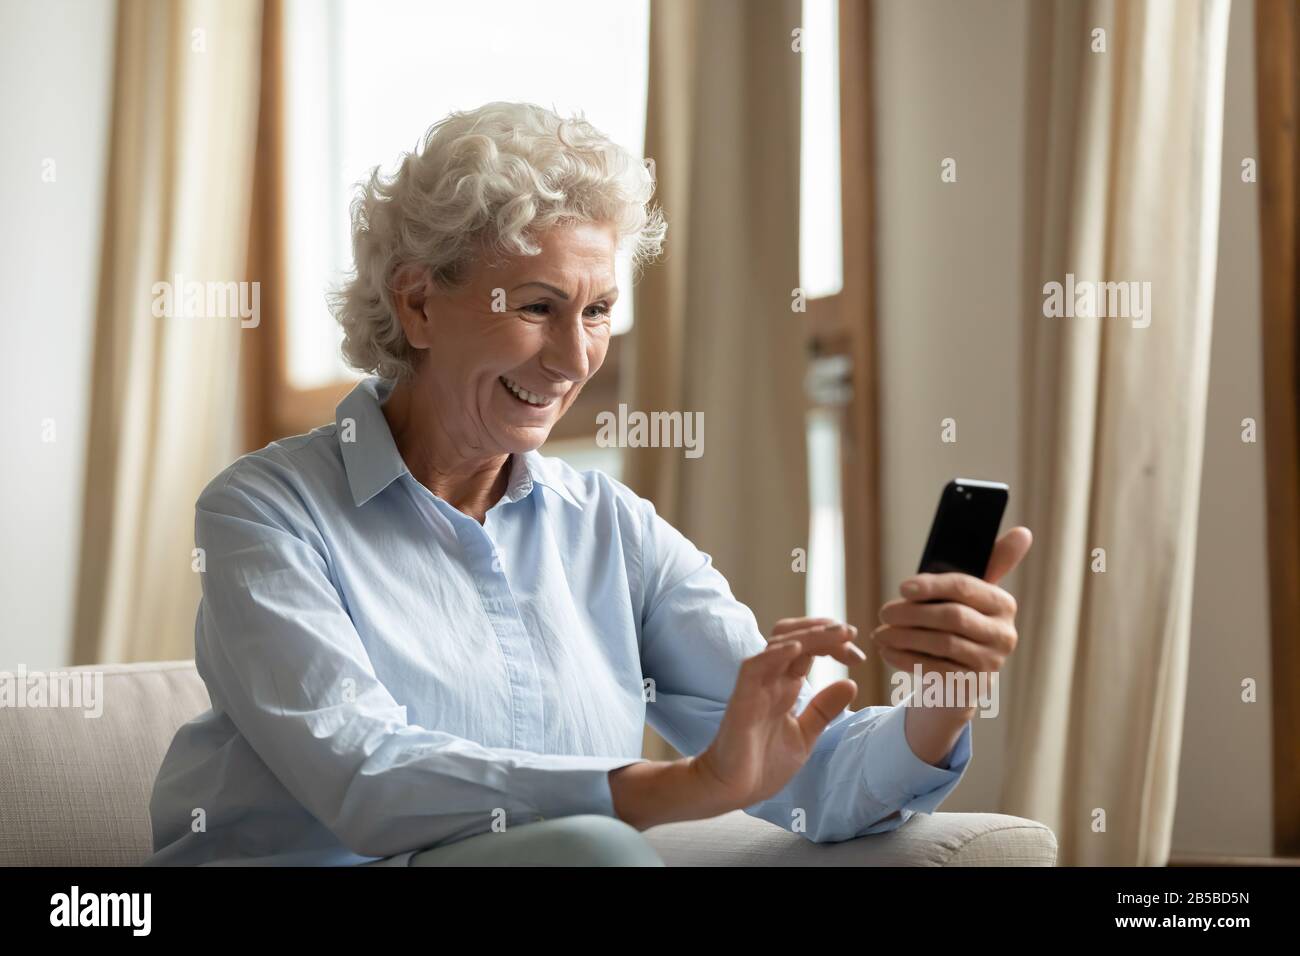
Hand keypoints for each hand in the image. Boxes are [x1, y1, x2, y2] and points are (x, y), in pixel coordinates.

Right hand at [693, 618, 861, 808]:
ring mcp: (756, 687)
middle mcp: (771, 680)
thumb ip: (824, 709)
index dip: (833, 644)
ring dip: (809, 633)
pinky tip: (798, 648)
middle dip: (824, 630)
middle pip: (794, 636)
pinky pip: (755, 666)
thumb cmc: (762, 764)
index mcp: (785, 687)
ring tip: (836, 632)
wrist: (733, 790)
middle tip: (851, 632)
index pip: (809, 649)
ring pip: (777, 643)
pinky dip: (776, 653)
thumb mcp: (805, 735)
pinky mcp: (742, 699)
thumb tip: (850, 683)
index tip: (858, 655)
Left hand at [872, 527, 1031, 715]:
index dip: (932, 586)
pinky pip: (936, 669)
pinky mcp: (974, 685)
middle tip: (884, 612)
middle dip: (912, 613)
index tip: (902, 587)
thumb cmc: (957, 623)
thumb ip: (988, 564)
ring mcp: (992, 662)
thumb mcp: (966, 594)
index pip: (965, 587)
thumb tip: (1024, 533)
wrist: (959, 675)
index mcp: (1003, 604)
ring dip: (904, 637)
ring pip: (942, 643)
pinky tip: (887, 652)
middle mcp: (1004, 634)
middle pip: (952, 616)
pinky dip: (906, 659)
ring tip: (880, 633)